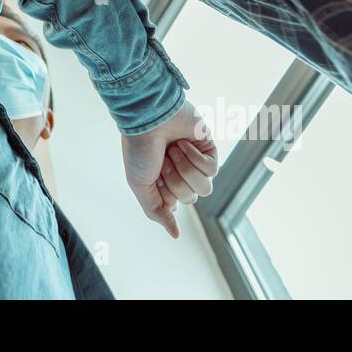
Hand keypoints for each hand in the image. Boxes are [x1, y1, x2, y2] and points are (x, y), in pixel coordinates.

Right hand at [121, 102, 217, 237]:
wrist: (147, 116)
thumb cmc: (139, 148)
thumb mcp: (140, 185)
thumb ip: (156, 212)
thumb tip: (176, 235)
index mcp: (163, 182)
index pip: (174, 205)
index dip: (164, 193)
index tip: (152, 174)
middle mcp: (181, 173)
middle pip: (190, 198)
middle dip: (174, 179)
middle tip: (162, 158)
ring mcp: (196, 161)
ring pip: (204, 188)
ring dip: (185, 168)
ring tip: (173, 150)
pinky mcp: (209, 149)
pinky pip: (211, 169)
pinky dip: (195, 156)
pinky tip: (184, 142)